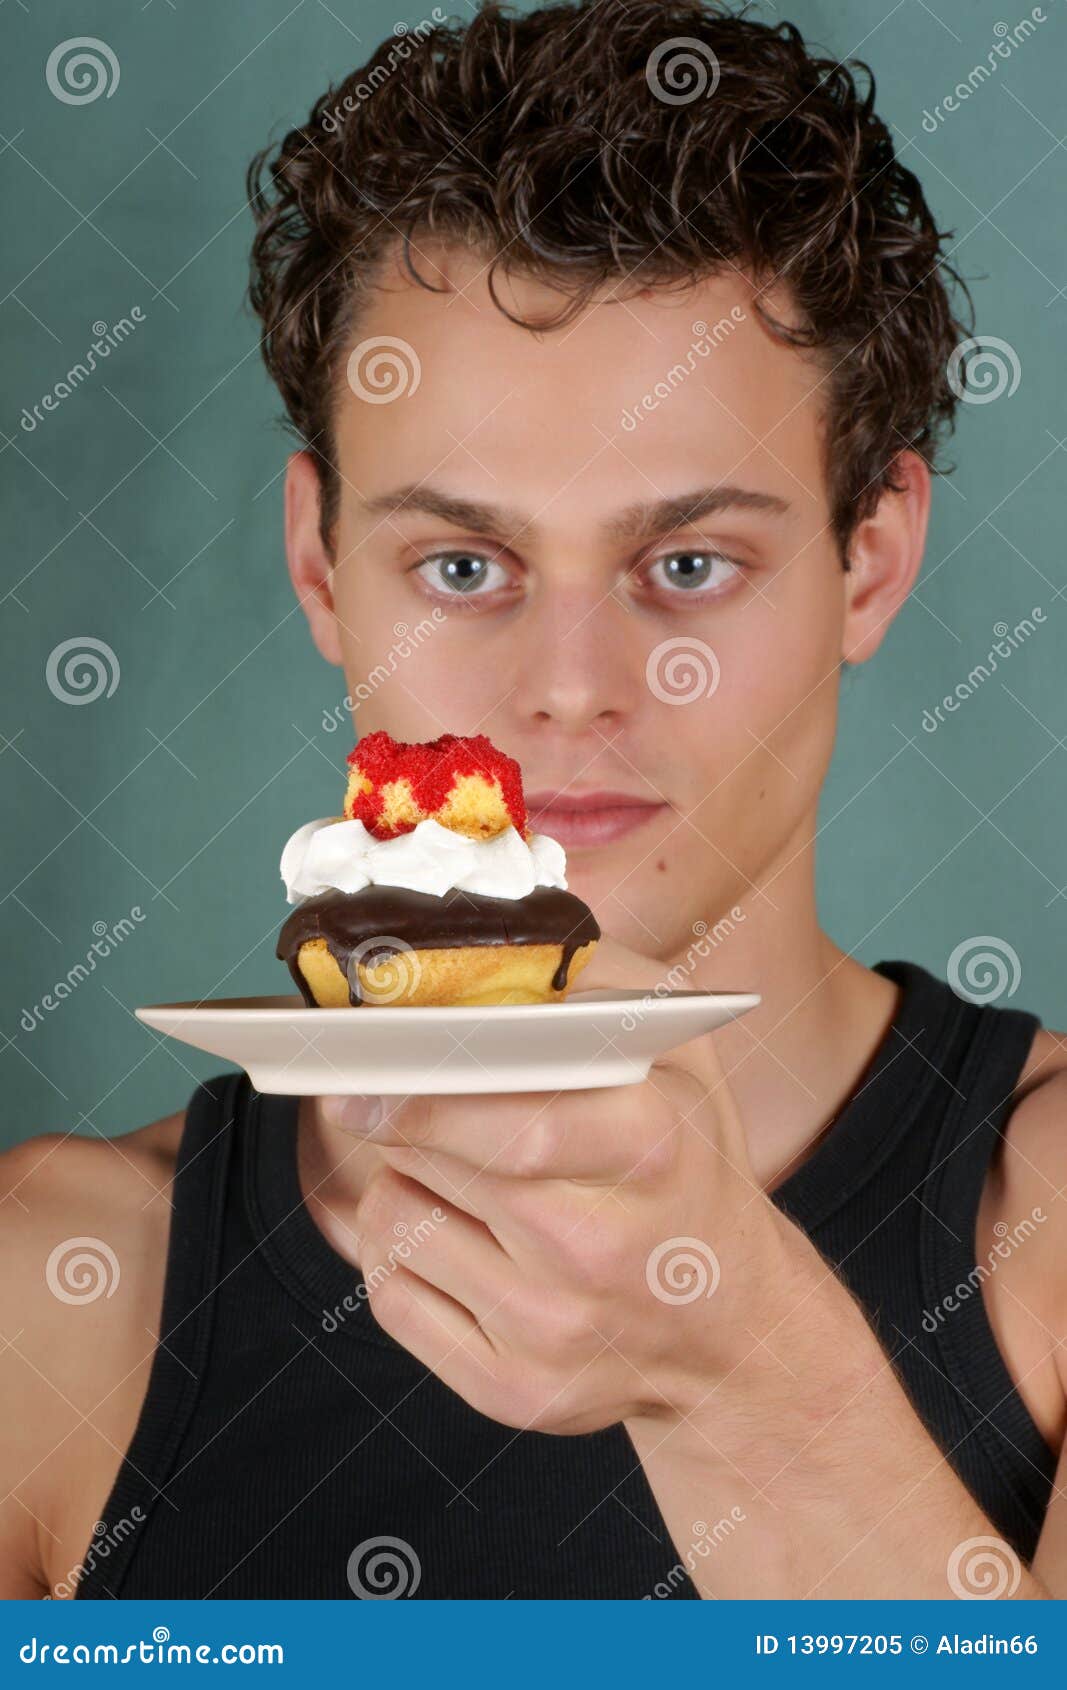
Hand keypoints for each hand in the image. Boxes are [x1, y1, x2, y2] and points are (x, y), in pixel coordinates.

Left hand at [334, 938, 800, 1435]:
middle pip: (441, 1168)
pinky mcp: (514, 1392)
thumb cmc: (684, 1164)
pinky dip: (397, 1253)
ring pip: (399, 1225)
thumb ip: (590, 987)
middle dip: (402, 1121)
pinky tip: (450, 1237)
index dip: (429, 1100)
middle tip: (391, 1095)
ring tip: (449, 1173)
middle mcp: (606, 1251)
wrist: (726, 1323)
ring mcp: (557, 1332)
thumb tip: (474, 957)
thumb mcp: (675, 1056)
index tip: (367, 1076)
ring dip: (400, 1181)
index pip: (521, 1127)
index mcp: (655, 1149)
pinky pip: (392, 1298)